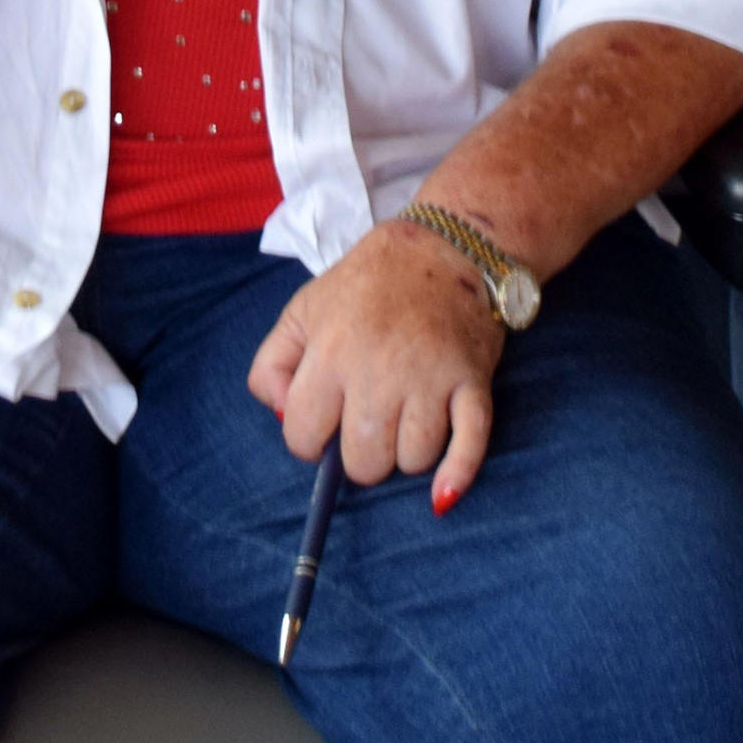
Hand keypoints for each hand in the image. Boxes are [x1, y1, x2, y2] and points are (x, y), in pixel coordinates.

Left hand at [247, 221, 504, 511]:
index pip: (304, 434)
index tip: (324, 425)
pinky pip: (469, 444)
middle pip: (362, 461)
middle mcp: (378, 367)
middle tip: (368, 425)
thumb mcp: (303, 309)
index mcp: (330, 349)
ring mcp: (429, 376)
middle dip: (360, 456)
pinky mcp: (471, 381)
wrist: (445, 245)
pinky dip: (457, 475)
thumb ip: (271, 364)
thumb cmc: (367, 285)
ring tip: (404, 419)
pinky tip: (441, 496)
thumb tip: (281, 417)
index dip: (309, 439)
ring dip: (406, 454)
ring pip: (411, 460)